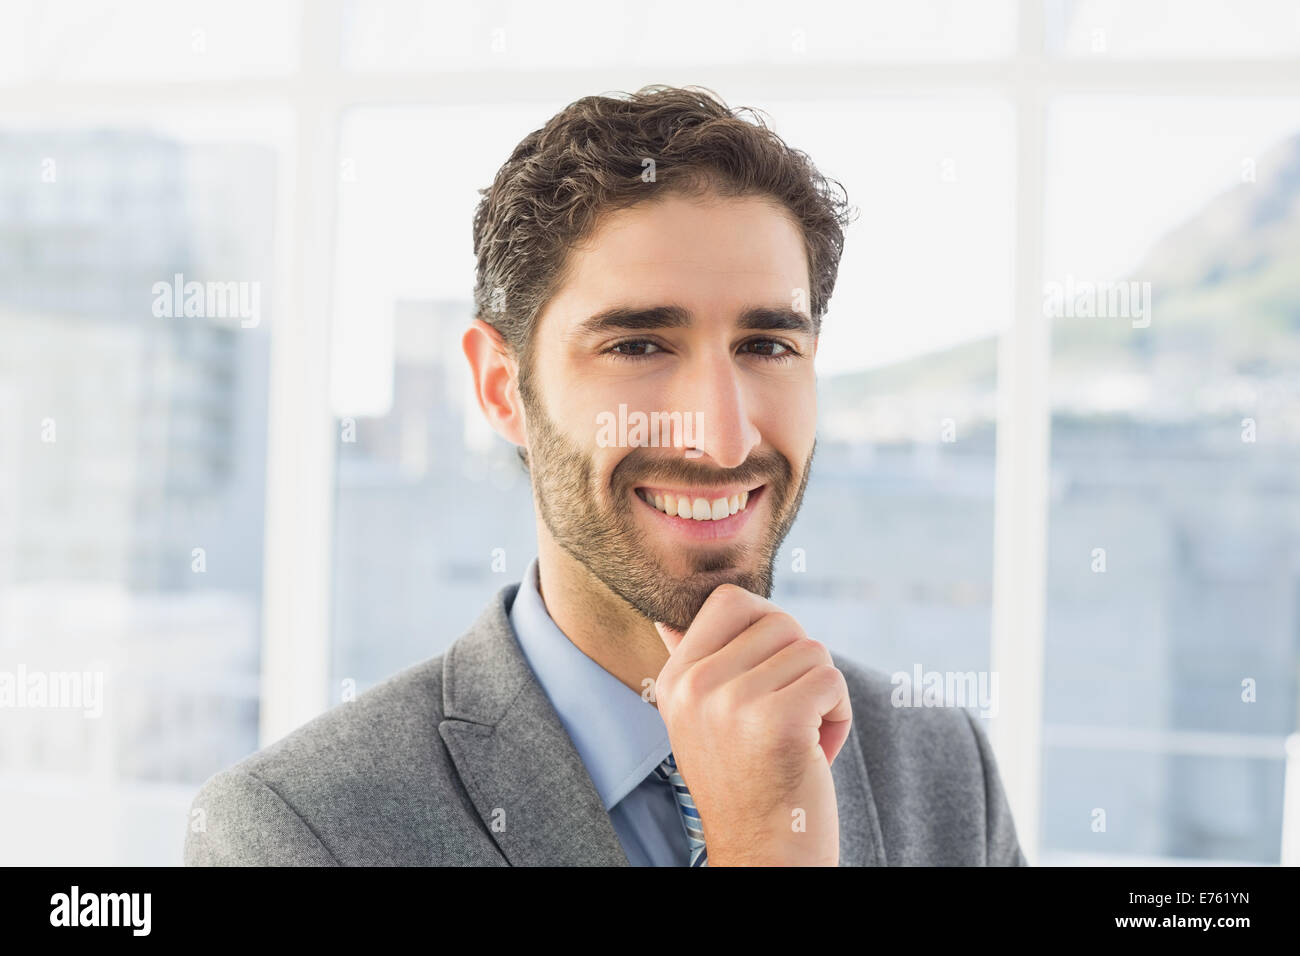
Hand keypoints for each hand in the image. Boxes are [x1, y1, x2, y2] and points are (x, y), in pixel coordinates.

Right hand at [653, 583, 852, 865]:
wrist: (762, 857)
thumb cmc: (744, 785)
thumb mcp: (700, 720)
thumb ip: (693, 665)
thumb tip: (668, 619)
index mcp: (676, 679)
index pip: (730, 600)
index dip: (768, 625)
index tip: (771, 674)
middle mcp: (696, 685)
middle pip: (781, 621)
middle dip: (801, 665)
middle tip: (789, 716)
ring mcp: (733, 701)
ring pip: (813, 650)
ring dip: (823, 695)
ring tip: (801, 739)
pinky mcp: (778, 720)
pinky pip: (832, 680)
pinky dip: (838, 715)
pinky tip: (816, 751)